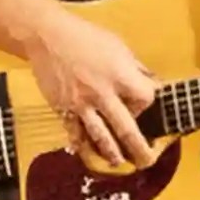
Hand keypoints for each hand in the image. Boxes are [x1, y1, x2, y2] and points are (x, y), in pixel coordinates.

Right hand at [22, 8, 160, 166]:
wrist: (47, 36)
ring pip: (100, 136)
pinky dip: (80, 144)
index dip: (148, 103)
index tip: (144, 104)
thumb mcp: (118, 46)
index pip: (145, 99)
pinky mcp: (64, 108)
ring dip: (112, 153)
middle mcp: (103, 93)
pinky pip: (74, 132)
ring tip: (119, 163)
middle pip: (127, 128)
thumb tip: (153, 83)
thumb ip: (135, 69)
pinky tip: (85, 153)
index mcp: (120, 75)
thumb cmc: (85, 37)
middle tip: (146, 161)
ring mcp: (82, 104)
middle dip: (139, 148)